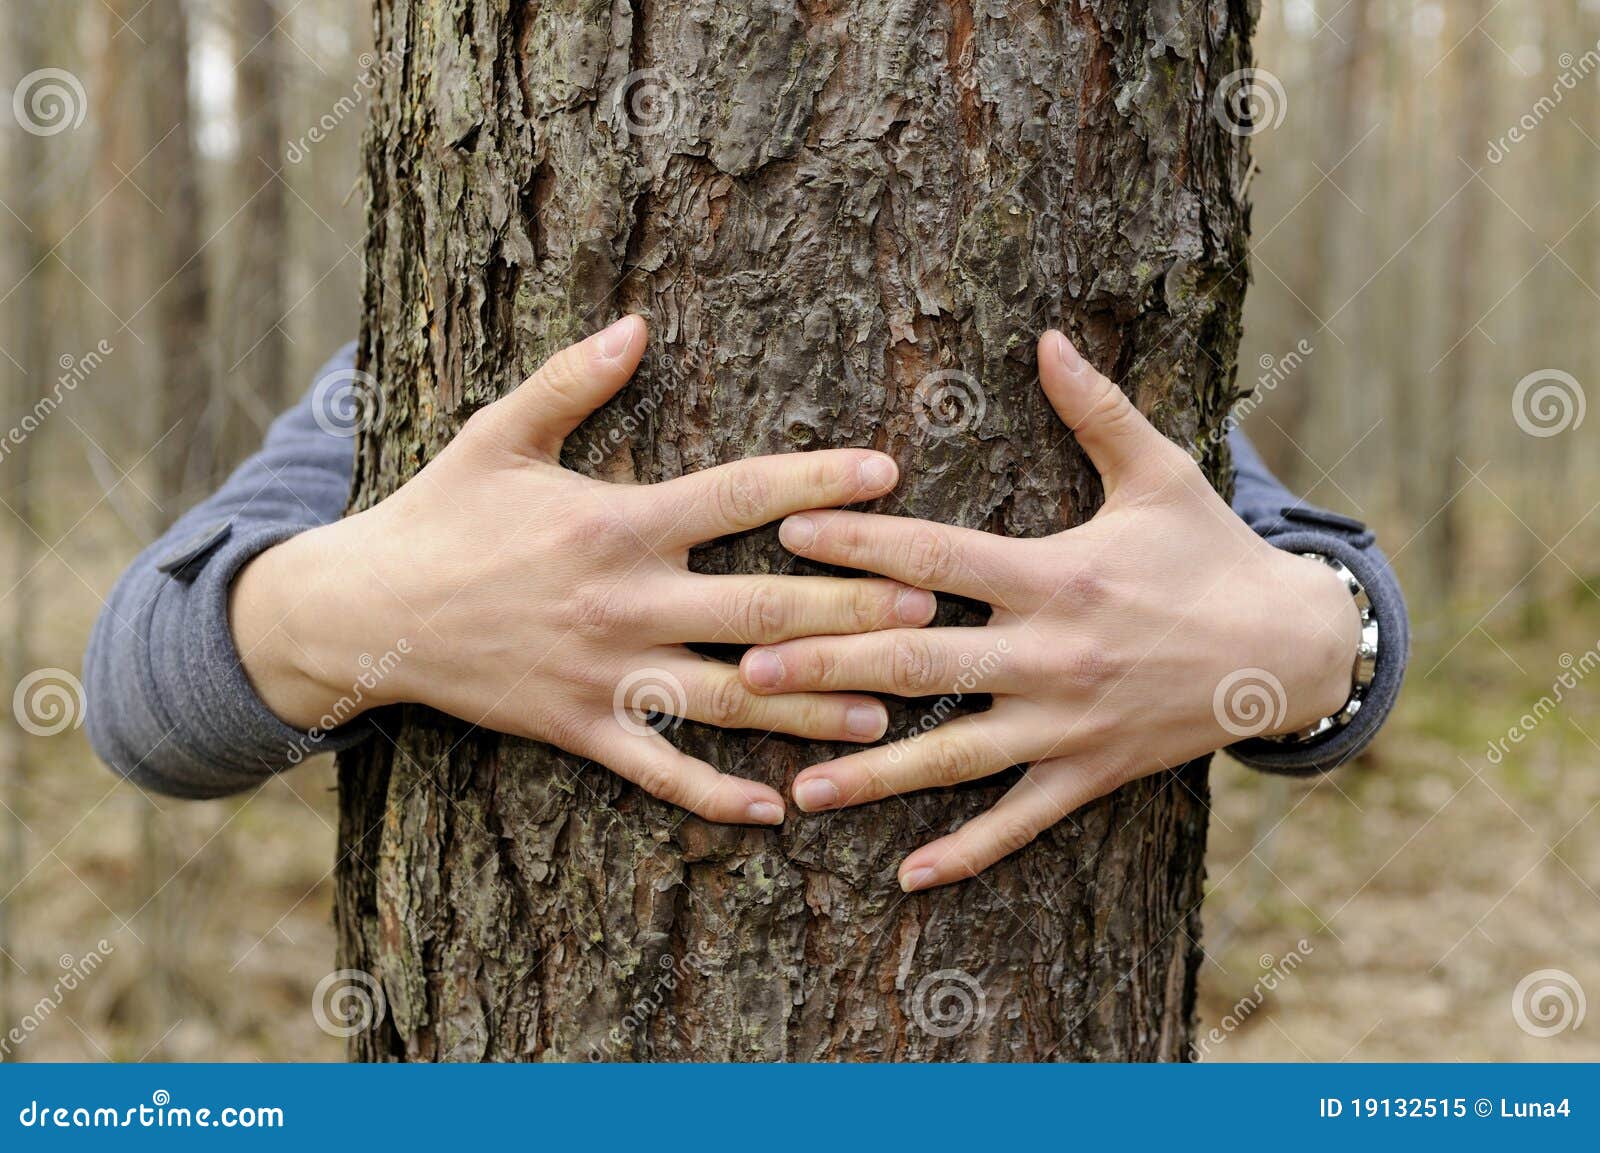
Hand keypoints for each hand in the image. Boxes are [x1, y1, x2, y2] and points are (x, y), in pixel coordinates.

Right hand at [231, 315, 935, 823]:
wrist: (362, 612)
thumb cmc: (440, 513)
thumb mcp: (498, 432)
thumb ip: (573, 378)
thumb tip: (639, 321)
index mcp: (617, 522)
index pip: (737, 495)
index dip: (815, 484)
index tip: (887, 473)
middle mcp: (623, 601)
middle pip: (760, 607)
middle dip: (849, 610)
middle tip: (930, 611)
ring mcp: (603, 673)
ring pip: (729, 696)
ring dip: (810, 709)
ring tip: (886, 717)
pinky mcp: (578, 728)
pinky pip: (657, 769)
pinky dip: (715, 793)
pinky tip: (774, 810)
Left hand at [738, 331, 1361, 886]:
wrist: (1290, 649)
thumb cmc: (1213, 553)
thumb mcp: (1161, 473)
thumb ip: (1095, 409)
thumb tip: (1048, 334)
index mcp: (1055, 575)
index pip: (936, 555)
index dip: (859, 540)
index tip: (785, 532)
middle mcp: (1052, 654)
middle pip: (921, 661)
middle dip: (831, 667)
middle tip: (747, 671)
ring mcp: (1068, 724)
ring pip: (955, 756)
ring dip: (873, 774)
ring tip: (798, 790)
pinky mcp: (1090, 774)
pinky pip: (1019, 822)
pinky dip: (967, 852)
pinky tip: (906, 876)